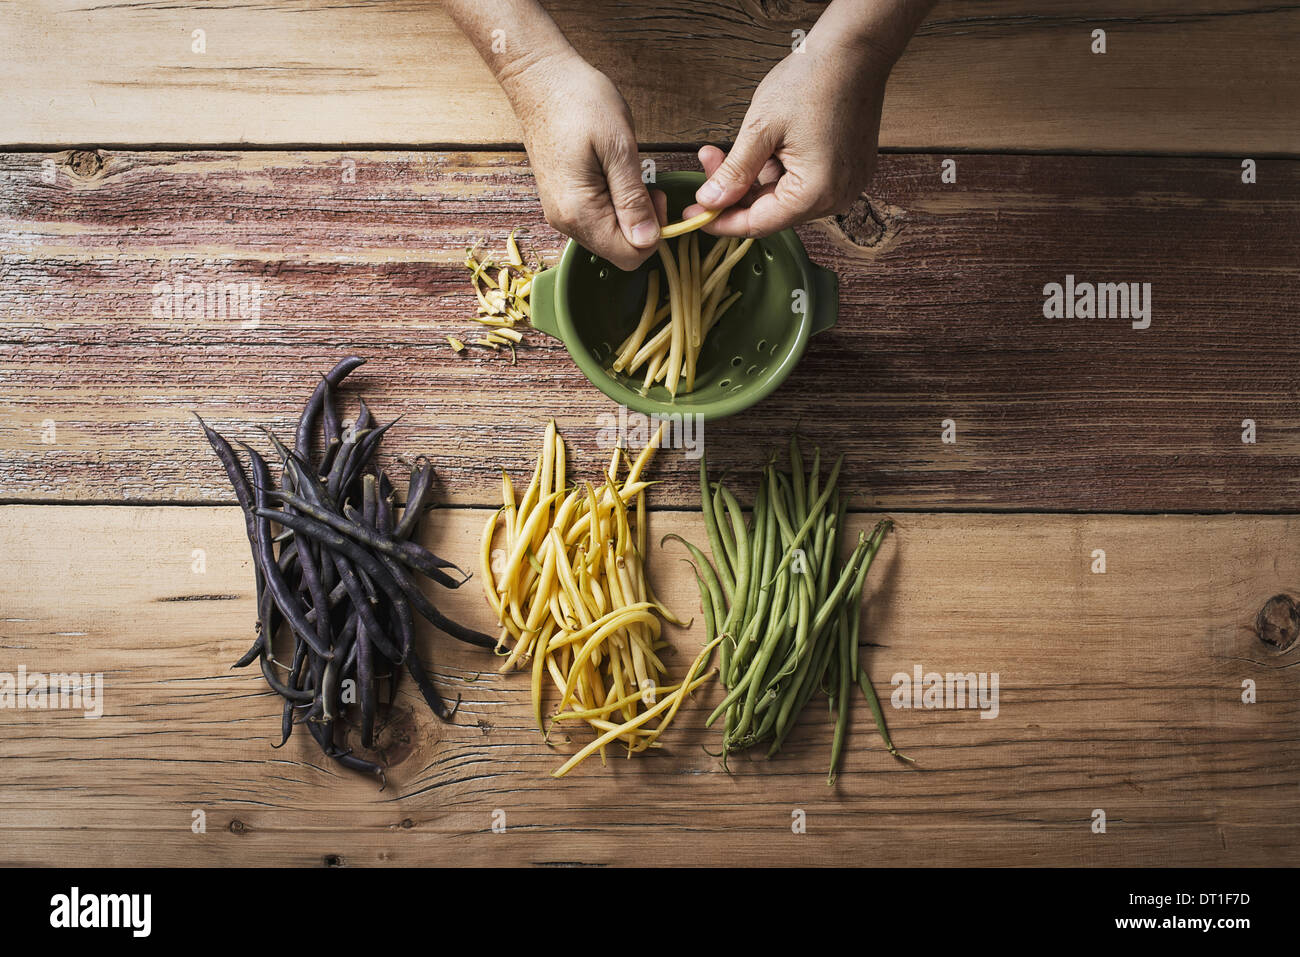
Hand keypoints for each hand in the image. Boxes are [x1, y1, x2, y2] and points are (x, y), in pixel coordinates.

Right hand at [505, 53, 663, 269]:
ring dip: (627, 213)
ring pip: (608, 237)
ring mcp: (561, 213)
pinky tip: (613, 175)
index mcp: (579, 213)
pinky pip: (596, 220)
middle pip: (618, 251)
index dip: (653, 235)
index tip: (657, 196)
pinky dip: (613, 205)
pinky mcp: (561, 202)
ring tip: (627, 173)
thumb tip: (647, 240)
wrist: (540, 79)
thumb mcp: (619, 147)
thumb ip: (632, 198)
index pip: (629, 257)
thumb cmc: (579, 102)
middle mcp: (566, 222)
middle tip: (646, 182)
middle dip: (641, 225)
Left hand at [684, 33, 891, 236]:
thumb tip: (710, 203)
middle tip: (708, 162)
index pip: (758, 224)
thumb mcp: (761, 128)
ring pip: (784, 198)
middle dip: (735, 191)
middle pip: (771, 212)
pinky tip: (766, 146)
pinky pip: (803, 184)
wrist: (854, 50)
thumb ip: (734, 172)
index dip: (721, 221)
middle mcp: (836, 198)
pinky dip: (778, 171)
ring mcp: (846, 186)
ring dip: (755, 177)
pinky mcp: (848, 172)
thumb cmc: (812, 80)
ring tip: (732, 145)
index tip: (694, 214)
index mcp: (817, 192)